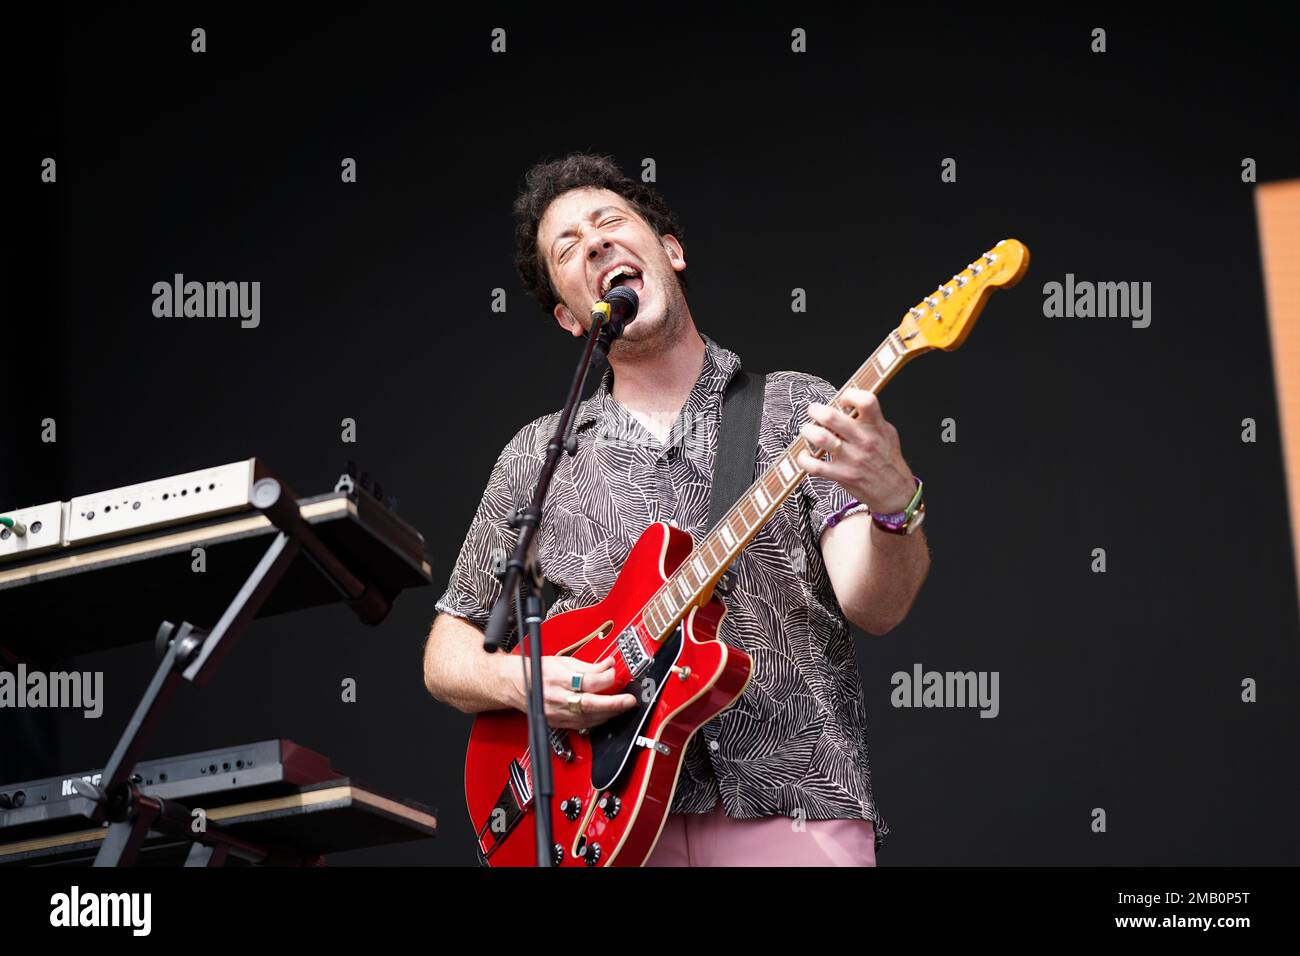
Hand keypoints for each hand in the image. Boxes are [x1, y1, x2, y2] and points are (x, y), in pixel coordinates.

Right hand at [506, 654, 637, 729]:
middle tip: (629, 701)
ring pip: (588, 719)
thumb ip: (589, 665)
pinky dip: (597, 720)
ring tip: (622, 707)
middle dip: (613, 704)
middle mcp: (557, 699)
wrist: (515, 685)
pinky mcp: (558, 723)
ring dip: (608, 714)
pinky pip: (582, 725)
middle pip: (589, 704)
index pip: (586, 682)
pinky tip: (606, 715)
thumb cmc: (537, 671)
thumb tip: (609, 665)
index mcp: (557, 679)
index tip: (616, 674)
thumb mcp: (564, 661)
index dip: (605, 679)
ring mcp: (556, 714)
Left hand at [795, 388, 915, 513]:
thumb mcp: (887, 433)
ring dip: (808, 431)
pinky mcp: (841, 475)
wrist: (894, 492)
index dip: (850, 395)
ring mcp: (852, 459)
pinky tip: (805, 455)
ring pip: (820, 438)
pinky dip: (803, 459)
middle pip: (832, 417)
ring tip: (808, 430)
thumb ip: (870, 418)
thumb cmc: (888, 459)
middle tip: (814, 411)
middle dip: (816, 410)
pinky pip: (814, 466)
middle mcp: (864, 441)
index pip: (865, 401)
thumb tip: (847, 404)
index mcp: (876, 427)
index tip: (843, 400)